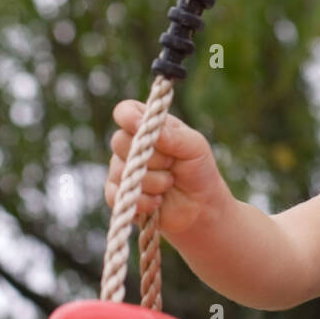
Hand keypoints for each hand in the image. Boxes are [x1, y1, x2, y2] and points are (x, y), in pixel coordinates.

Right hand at [105, 100, 228, 236]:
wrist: (200, 206)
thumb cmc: (198, 169)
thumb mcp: (195, 147)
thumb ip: (174, 136)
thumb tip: (148, 125)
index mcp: (149, 126)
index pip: (126, 112)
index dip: (127, 116)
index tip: (141, 126)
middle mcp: (131, 145)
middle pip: (119, 141)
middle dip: (152, 157)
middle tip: (172, 163)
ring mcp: (122, 169)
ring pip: (123, 171)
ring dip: (154, 181)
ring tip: (170, 182)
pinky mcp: (119, 195)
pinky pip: (119, 195)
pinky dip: (144, 201)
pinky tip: (159, 201)